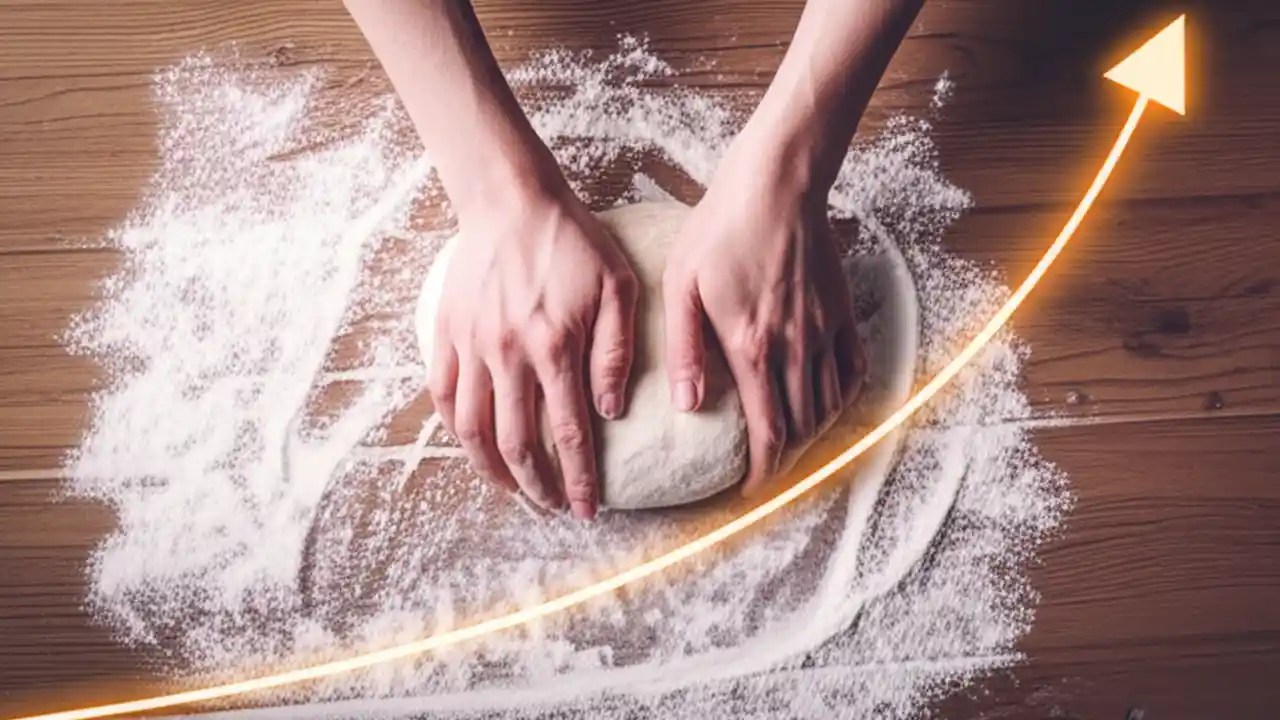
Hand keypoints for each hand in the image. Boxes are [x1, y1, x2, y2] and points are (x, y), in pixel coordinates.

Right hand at [429, 186, 637, 519]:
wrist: (510, 200)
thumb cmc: (573, 241)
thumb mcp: (617, 286)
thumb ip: (616, 351)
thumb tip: (611, 410)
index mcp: (554, 346)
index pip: (569, 432)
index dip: (577, 478)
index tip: (587, 509)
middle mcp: (506, 354)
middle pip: (516, 443)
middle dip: (537, 486)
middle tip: (554, 508)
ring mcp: (470, 346)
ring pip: (472, 430)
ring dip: (492, 471)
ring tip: (514, 491)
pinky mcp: (446, 335)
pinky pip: (444, 397)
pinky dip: (457, 432)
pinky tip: (475, 447)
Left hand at [663, 146, 865, 497]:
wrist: (778, 182)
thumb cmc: (721, 228)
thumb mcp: (682, 285)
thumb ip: (686, 350)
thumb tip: (690, 405)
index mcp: (754, 349)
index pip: (769, 434)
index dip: (763, 474)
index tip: (749, 491)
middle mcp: (796, 348)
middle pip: (803, 429)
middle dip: (785, 462)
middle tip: (765, 473)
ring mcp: (825, 330)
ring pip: (831, 405)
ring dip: (813, 436)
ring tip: (790, 445)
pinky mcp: (843, 309)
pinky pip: (855, 368)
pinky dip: (845, 397)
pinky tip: (829, 403)